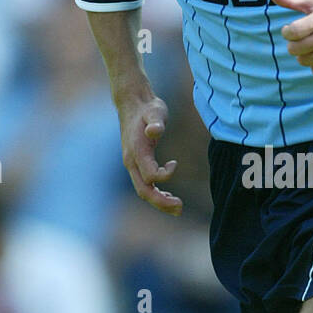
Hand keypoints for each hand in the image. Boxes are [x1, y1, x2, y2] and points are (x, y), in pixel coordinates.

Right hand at [117, 95, 181, 214]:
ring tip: (177, 208)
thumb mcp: (154, 110)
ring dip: (160, 202)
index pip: (149, 175)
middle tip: (180, 207)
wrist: (133, 104)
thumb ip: (155, 122)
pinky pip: (145, 185)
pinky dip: (156, 194)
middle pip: (144, 191)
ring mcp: (132, 164)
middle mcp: (131, 161)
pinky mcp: (136, 164)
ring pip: (143, 191)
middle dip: (161, 202)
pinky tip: (169, 195)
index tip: (174, 163)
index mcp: (136, 151)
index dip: (164, 175)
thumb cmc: (147, 108)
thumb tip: (154, 130)